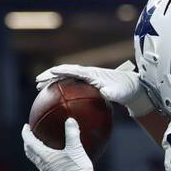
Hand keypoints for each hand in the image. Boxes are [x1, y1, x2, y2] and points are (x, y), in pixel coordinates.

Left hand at [21, 118, 103, 170]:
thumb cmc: (78, 170)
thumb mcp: (76, 149)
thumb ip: (72, 133)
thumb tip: (70, 120)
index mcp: (45, 157)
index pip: (29, 143)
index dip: (25, 134)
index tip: (25, 127)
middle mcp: (43, 166)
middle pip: (29, 152)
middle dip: (27, 143)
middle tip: (30, 135)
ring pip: (36, 161)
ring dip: (34, 152)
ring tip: (40, 145)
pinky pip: (45, 167)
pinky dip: (45, 159)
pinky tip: (55, 159)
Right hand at [35, 60, 154, 116]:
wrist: (133, 87)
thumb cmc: (126, 89)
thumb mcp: (119, 92)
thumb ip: (111, 92)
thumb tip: (104, 93)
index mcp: (92, 73)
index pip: (72, 70)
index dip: (60, 71)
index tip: (48, 74)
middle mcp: (88, 73)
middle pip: (65, 72)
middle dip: (50, 75)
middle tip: (37, 82)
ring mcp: (87, 79)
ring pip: (67, 78)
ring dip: (54, 82)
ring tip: (41, 89)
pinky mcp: (89, 84)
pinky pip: (72, 86)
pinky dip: (63, 89)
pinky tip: (58, 100)